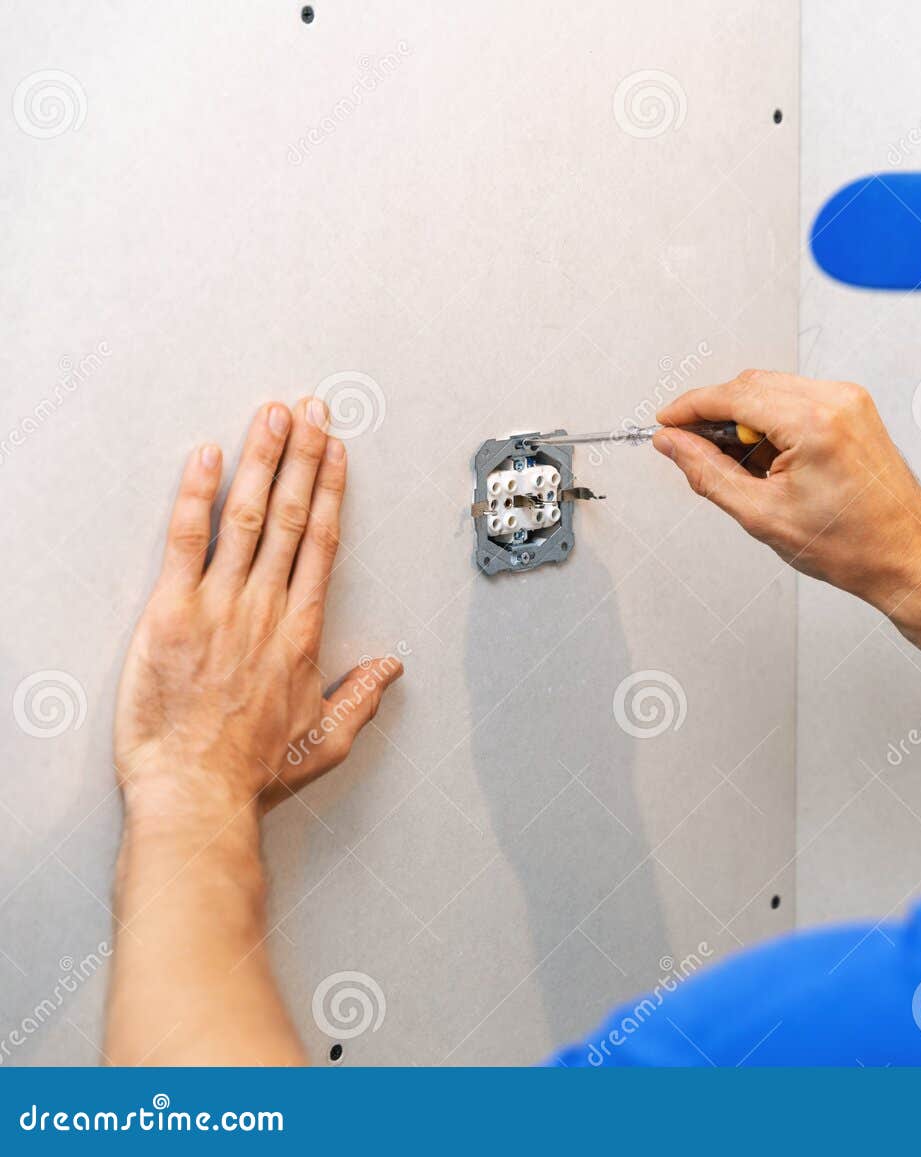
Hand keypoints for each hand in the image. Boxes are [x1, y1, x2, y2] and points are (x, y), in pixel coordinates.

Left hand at [113, 398, 402, 824]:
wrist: (196, 794)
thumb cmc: (253, 773)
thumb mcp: (324, 740)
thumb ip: (361, 700)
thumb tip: (390, 670)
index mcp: (302, 632)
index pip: (323, 543)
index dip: (331, 491)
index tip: (337, 453)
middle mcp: (267, 608)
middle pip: (294, 516)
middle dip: (304, 457)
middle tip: (311, 413)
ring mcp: (221, 606)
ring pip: (249, 517)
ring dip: (263, 460)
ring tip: (273, 416)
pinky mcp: (173, 613)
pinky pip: (187, 541)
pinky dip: (196, 495)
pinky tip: (206, 457)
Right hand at [653, 370, 920, 609]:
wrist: (908, 557)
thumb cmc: (854, 546)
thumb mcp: (763, 515)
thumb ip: (708, 473)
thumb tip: (674, 444)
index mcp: (815, 423)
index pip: (733, 395)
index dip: (690, 408)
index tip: (666, 423)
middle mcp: (837, 400)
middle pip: (751, 385)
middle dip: (716, 415)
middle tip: (693, 451)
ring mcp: (850, 400)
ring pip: (772, 389)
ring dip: (745, 420)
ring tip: (745, 470)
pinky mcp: (856, 408)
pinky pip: (797, 399)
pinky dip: (774, 422)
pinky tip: (771, 461)